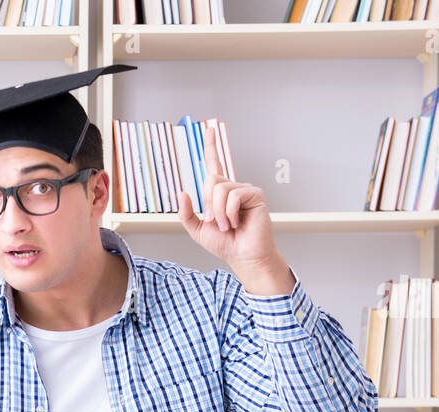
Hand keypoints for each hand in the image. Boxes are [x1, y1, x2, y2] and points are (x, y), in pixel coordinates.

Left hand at [178, 124, 292, 293]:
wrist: (242, 256)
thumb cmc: (225, 243)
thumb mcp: (197, 229)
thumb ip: (187, 213)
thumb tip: (182, 192)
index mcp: (220, 192)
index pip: (215, 165)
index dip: (211, 146)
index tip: (210, 128)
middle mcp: (233, 187)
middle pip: (211, 181)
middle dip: (210, 205)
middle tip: (217, 223)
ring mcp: (245, 190)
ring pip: (220, 189)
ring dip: (220, 212)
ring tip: (229, 225)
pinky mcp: (255, 195)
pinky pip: (233, 196)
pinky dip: (230, 213)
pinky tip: (238, 223)